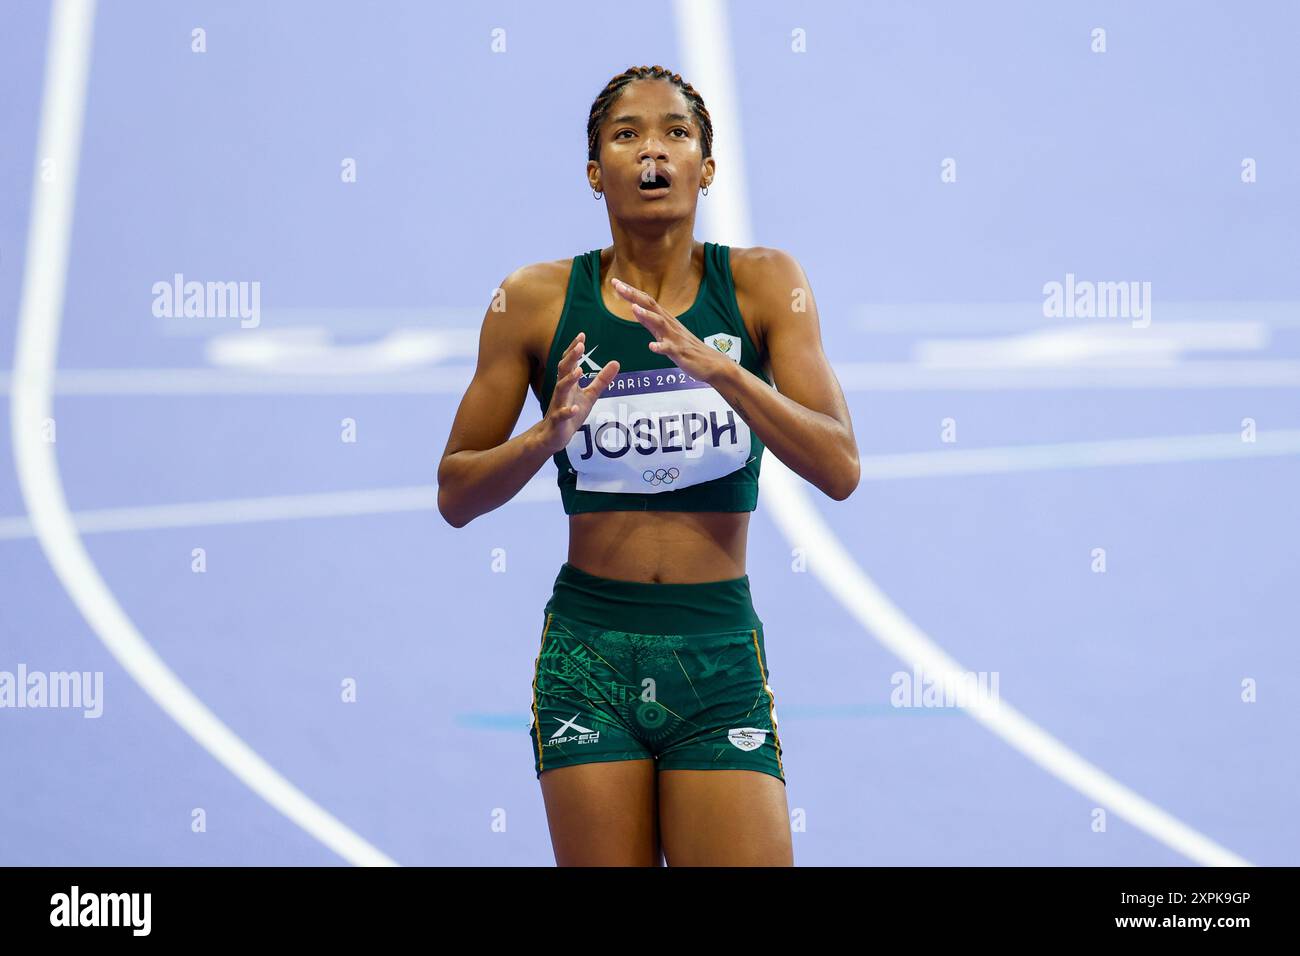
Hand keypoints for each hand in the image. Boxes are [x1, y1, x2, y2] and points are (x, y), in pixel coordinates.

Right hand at [539, 331, 619, 454]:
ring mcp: (559, 405)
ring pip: (560, 390)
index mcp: (568, 383)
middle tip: (580, 346)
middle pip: (563, 371)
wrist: (552, 435)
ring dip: (569, 380)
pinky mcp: (558, 421)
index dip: (574, 349)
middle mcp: (562, 391)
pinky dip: (568, 411)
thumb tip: (616, 362)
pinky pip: (561, 415)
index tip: (582, 336)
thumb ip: (602, 380)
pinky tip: (575, 408)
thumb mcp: (590, 395)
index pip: (569, 363)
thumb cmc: (570, 412)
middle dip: (571, 358)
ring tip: (579, 371)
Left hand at [610, 276, 728, 382]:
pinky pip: (670, 349)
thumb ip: (650, 323)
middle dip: (634, 295)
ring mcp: (675, 338)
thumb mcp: (665, 333)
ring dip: (647, 315)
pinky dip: (660, 347)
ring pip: (660, 324)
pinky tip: (652, 346)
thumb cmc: (687, 349)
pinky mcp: (680, 352)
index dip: (630, 292)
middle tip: (618, 285)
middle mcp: (670, 325)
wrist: (711, 364)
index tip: (615, 282)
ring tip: (634, 308)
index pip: (645, 301)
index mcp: (665, 320)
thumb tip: (635, 309)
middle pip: (650, 306)